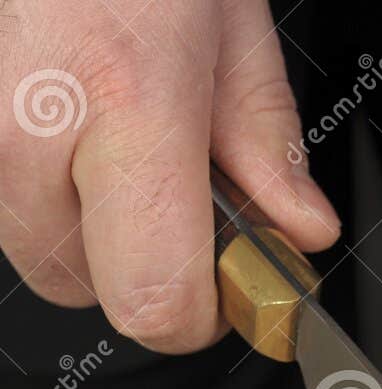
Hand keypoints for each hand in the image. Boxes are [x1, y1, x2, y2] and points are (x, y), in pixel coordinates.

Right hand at [0, 0, 337, 350]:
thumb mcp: (231, 23)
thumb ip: (267, 141)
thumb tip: (301, 231)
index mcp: (128, 105)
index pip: (156, 298)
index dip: (200, 314)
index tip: (228, 290)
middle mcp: (26, 125)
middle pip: (87, 291)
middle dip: (142, 265)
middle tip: (177, 197)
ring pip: (34, 250)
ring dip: (86, 227)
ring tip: (116, 140)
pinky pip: (0, 200)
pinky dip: (41, 185)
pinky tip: (71, 124)